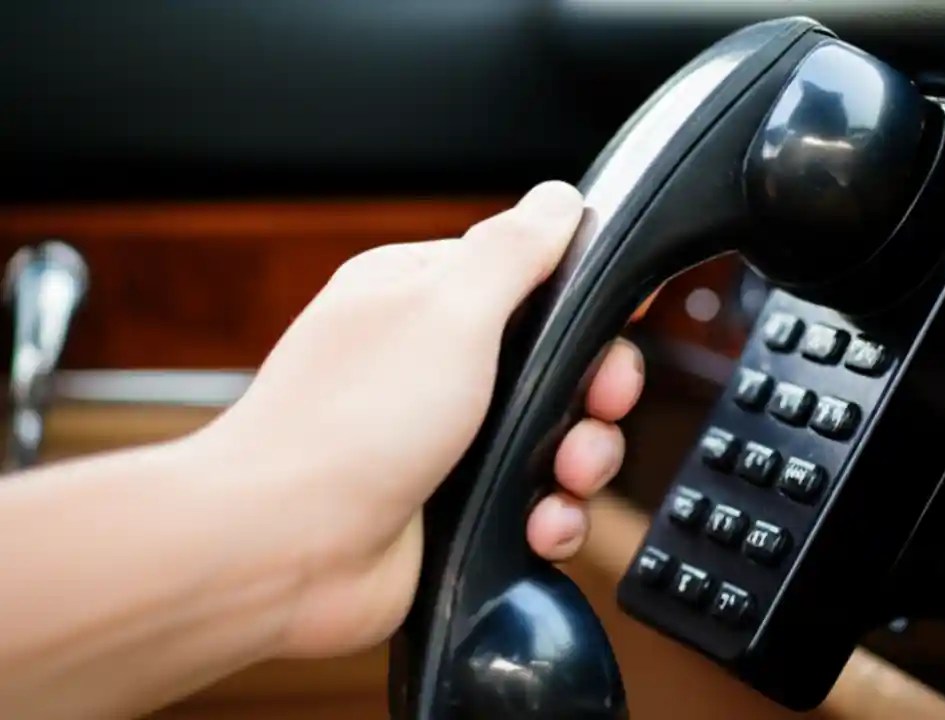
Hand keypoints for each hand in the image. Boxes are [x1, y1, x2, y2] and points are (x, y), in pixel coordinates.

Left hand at [196, 181, 642, 657]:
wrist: (285, 553)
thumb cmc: (346, 425)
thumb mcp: (446, 308)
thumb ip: (513, 250)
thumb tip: (559, 199)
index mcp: (424, 295)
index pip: (534, 274)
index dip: (588, 299)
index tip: (624, 319)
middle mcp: (436, 363)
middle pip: (561, 361)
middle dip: (595, 389)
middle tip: (596, 405)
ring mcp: (447, 437)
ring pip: (558, 436)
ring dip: (581, 459)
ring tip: (564, 475)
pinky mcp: (458, 503)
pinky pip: (536, 501)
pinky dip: (551, 514)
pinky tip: (536, 520)